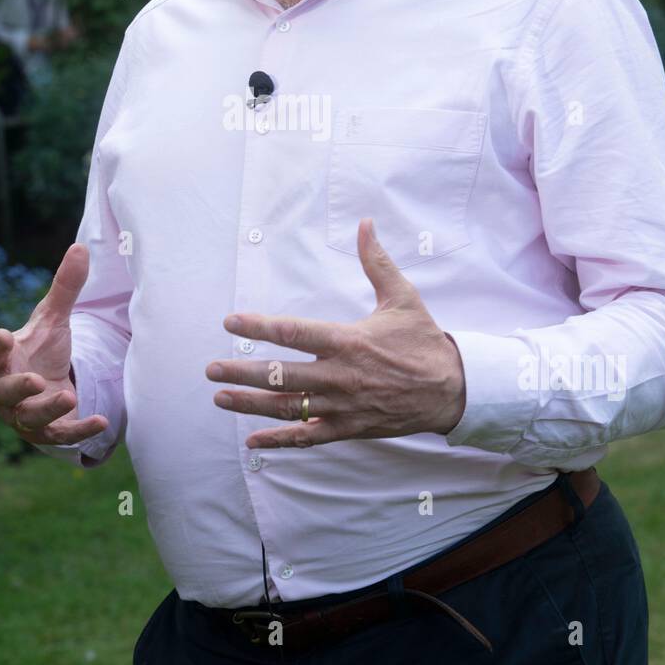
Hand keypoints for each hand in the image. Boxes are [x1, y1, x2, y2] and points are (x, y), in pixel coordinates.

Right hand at [0, 243, 108, 445]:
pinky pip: (60, 435)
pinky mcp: (46, 433)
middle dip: (18, 387)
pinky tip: (100, 421)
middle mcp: (7, 389)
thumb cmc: (42, 351)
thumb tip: (81, 246)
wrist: (47, 388)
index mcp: (2, 359)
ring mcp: (24, 414)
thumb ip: (65, 288)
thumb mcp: (53, 319)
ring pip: (30, 418)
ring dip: (48, 409)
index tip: (2, 336)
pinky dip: (79, 431)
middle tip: (35, 380)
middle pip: (5, 392)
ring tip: (69, 398)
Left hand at [206, 218, 466, 448]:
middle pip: (281, 375)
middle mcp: (340, 376)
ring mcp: (343, 406)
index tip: (231, 322)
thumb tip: (365, 224)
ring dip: (250, 404)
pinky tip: (252, 440)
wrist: (453, 390)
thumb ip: (376, 262)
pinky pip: (308, 436)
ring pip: (288, 407)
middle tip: (210, 368)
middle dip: (242, 371)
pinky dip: (280, 439)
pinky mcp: (349, 428)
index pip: (294, 333)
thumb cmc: (425, 341)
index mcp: (348, 340)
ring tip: (219, 397)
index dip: (259, 327)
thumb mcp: (402, 297)